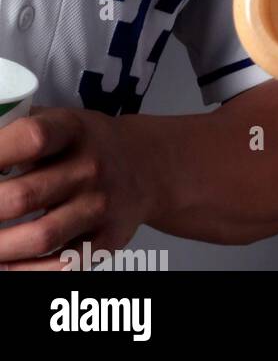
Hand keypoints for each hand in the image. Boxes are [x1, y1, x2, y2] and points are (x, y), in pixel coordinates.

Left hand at [0, 107, 153, 270]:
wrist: (146, 166)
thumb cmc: (86, 144)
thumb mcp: (60, 121)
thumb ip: (17, 129)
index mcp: (74, 129)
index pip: (32, 137)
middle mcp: (92, 166)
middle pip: (24, 196)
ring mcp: (101, 205)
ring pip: (40, 237)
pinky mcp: (107, 240)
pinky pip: (61, 266)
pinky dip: (25, 272)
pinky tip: (5, 265)